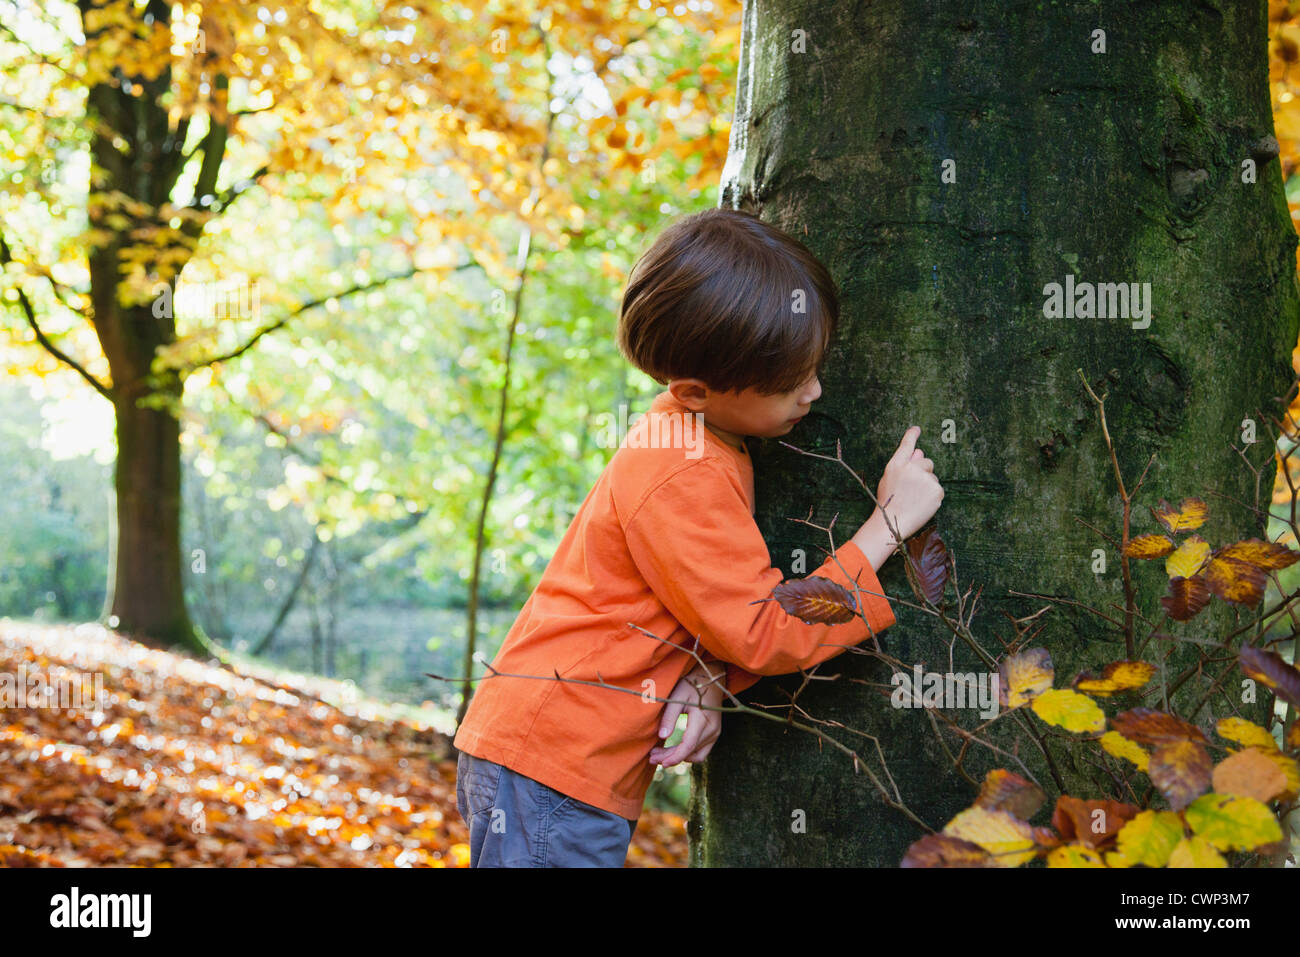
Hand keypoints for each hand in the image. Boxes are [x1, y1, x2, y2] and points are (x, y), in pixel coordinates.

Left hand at [649, 661, 724, 766]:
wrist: (711, 679)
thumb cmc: (691, 685)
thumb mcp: (677, 697)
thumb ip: (670, 717)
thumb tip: (662, 737)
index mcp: (702, 719)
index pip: (688, 745)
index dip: (674, 757)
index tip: (660, 762)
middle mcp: (712, 730)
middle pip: (690, 752)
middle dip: (670, 758)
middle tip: (651, 757)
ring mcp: (715, 733)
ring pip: (696, 755)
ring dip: (679, 757)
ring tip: (659, 755)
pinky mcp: (714, 734)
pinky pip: (701, 751)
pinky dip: (687, 754)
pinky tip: (673, 750)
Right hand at [873, 425, 943, 542]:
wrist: (891, 523)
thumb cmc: (887, 502)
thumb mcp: (889, 480)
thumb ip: (903, 465)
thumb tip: (920, 452)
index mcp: (896, 464)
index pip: (906, 445)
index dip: (912, 435)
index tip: (917, 429)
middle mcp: (911, 468)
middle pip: (926, 461)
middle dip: (923, 471)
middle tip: (911, 489)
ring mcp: (925, 479)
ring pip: (933, 477)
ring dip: (927, 485)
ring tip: (914, 499)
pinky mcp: (937, 490)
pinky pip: (938, 489)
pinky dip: (932, 496)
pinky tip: (921, 504)